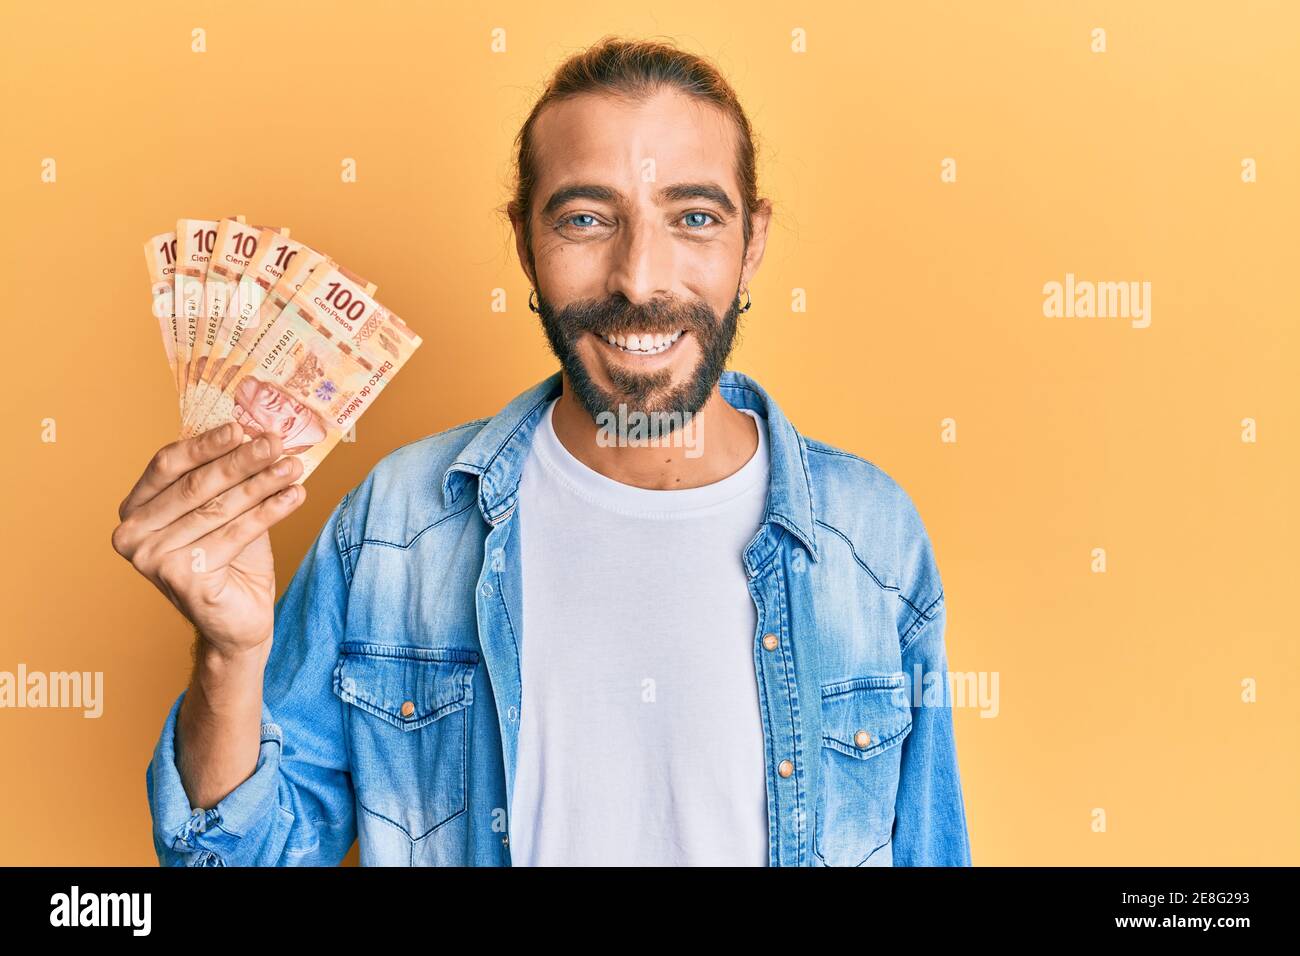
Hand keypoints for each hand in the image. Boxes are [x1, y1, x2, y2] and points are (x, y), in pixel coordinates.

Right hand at [111, 422, 306, 659]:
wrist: (238, 622)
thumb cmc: (231, 562)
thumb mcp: (225, 511)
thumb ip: (227, 478)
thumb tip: (256, 434)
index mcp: (135, 510)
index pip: (167, 465)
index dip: (205, 444)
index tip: (241, 427)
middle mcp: (132, 535)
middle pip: (195, 485)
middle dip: (241, 461)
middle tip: (275, 441)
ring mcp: (152, 560)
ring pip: (218, 508)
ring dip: (262, 483)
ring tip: (293, 466)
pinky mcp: (182, 578)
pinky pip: (235, 534)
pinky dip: (270, 512)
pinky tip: (295, 496)